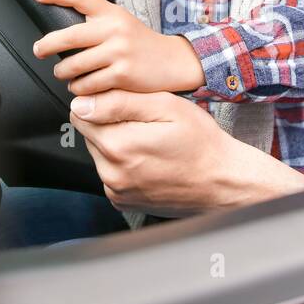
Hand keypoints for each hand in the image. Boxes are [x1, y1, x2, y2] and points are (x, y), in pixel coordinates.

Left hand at [33, 0, 204, 95]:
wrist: (174, 61)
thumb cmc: (142, 44)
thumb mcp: (122, 23)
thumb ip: (97, 23)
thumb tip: (63, 32)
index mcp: (112, 13)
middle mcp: (115, 29)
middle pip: (69, 36)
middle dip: (47, 45)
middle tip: (39, 50)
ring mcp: (119, 52)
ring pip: (75, 65)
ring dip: (63, 73)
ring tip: (63, 74)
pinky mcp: (122, 74)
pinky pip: (88, 84)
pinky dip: (79, 88)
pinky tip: (80, 87)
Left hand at [67, 89, 303, 213]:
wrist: (222, 183)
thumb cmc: (202, 144)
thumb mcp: (166, 107)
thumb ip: (119, 102)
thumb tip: (82, 103)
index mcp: (118, 146)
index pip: (81, 113)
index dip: (104, 102)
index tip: (129, 106)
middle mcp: (111, 173)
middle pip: (89, 134)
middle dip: (110, 124)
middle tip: (147, 124)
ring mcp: (116, 191)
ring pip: (99, 154)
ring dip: (117, 145)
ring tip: (151, 143)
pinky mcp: (122, 201)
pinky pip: (110, 174)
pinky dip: (124, 165)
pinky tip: (149, 161)